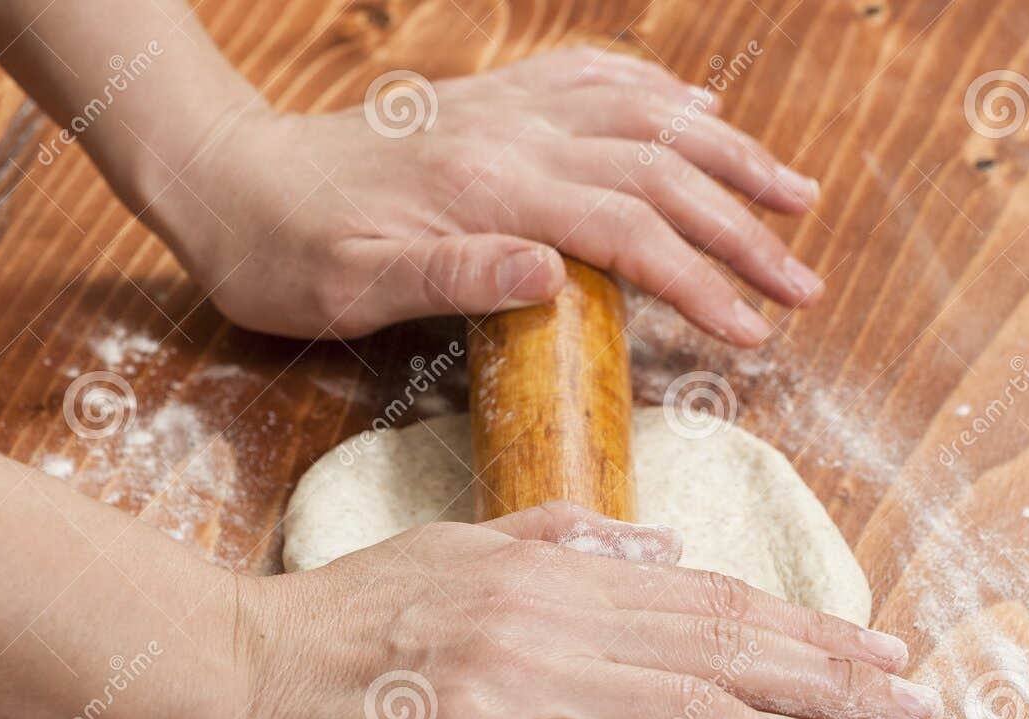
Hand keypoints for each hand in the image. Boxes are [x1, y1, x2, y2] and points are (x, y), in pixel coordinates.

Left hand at [151, 47, 823, 344]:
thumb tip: (554, 277)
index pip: (627, 233)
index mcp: (487, 192)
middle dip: (743, 229)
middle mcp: (510, 135)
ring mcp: (504, 110)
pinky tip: (696, 105)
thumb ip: (452, 280)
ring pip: (645, 114)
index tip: (754, 332)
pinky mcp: (490, 103)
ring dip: (727, 152)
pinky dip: (658, 91)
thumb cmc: (282, 254)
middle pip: (660, 171)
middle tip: (803, 286)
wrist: (226, 178)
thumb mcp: (348, 289)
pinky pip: (593, 76)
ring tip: (793, 193)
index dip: (700, 282)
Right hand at [219, 502, 941, 718]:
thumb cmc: (340, 621)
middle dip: (832, 682)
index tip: (876, 648)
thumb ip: (557, 536)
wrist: (239, 665)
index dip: (803, 625)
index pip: (709, 596)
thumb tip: (655, 541)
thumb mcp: (455, 549)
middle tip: (919, 710)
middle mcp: (556, 606)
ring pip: (686, 710)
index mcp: (555, 563)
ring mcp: (524, 670)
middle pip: (724, 647)